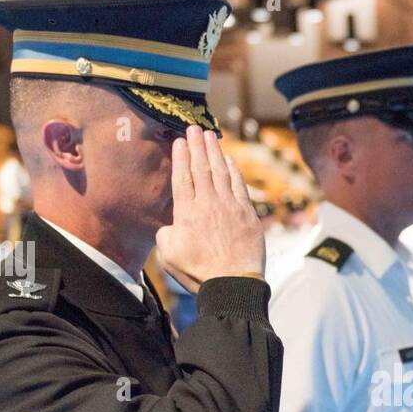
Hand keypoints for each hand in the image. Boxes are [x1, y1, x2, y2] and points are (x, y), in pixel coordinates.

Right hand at [156, 125, 264, 293]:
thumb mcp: (168, 256)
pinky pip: (239, 185)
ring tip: (210, 136)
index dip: (181, 157)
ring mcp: (230, 207)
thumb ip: (165, 234)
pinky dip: (234, 170)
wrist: (232, 284)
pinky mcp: (247, 214)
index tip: (180, 141)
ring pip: (221, 172)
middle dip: (197, 146)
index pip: (182, 177)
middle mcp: (208, 204)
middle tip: (194, 127)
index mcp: (186, 213)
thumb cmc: (198, 273)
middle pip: (201, 168)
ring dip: (215, 152)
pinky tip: (230, 159)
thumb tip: (172, 225)